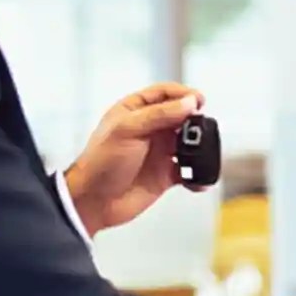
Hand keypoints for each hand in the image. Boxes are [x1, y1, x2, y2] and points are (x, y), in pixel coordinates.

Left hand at [64, 82, 205, 236]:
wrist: (94, 202)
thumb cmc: (100, 163)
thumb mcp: (127, 129)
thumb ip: (159, 114)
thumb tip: (188, 103)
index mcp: (135, 112)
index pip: (164, 93)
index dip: (184, 94)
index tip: (199, 100)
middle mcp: (149, 129)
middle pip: (181, 116)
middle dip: (195, 120)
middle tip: (201, 127)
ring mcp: (159, 152)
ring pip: (189, 142)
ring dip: (200, 146)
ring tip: (200, 152)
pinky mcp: (165, 174)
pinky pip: (190, 171)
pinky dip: (198, 174)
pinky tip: (198, 177)